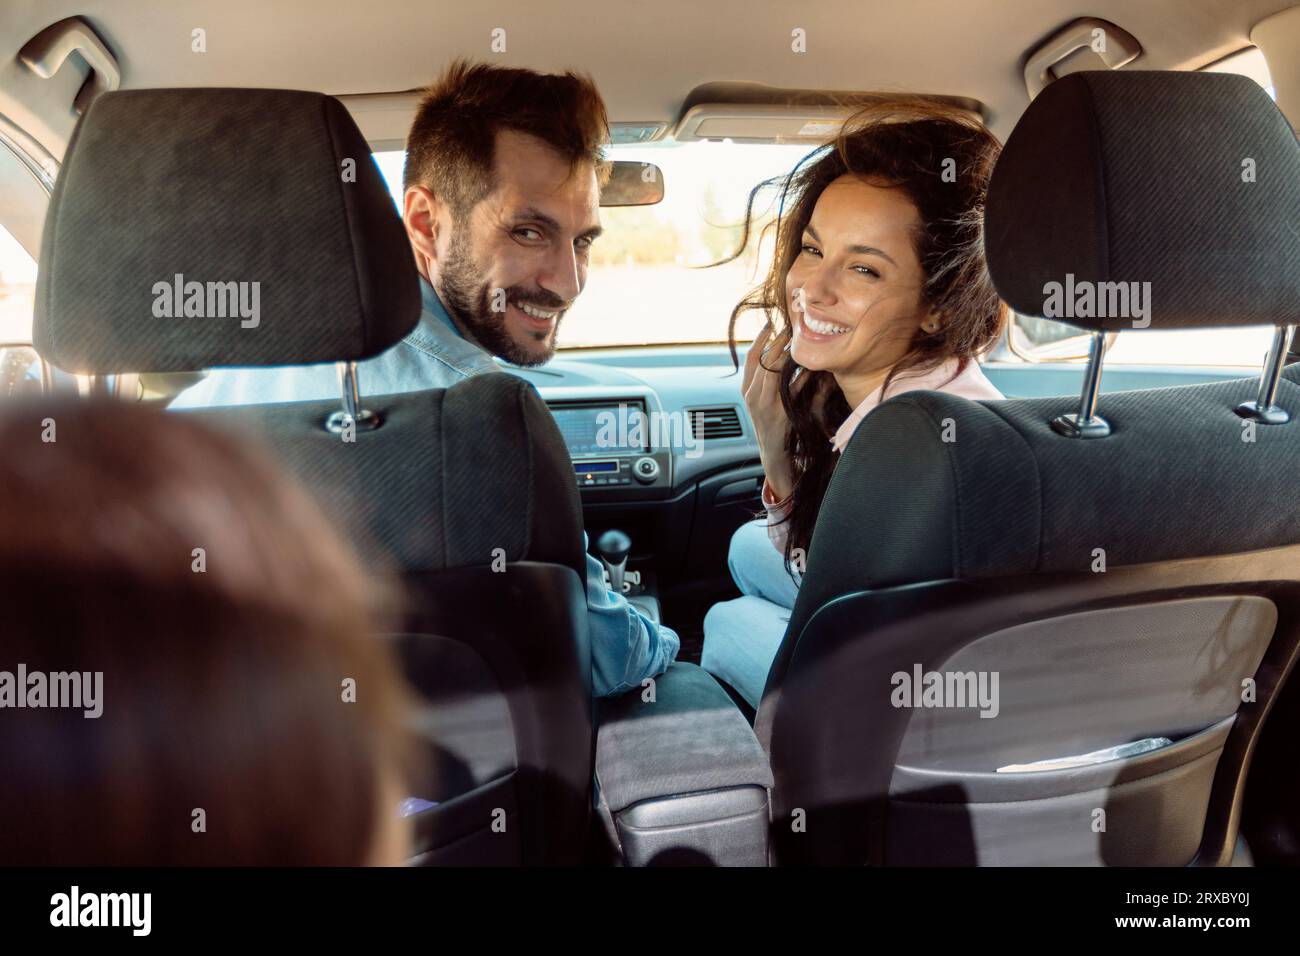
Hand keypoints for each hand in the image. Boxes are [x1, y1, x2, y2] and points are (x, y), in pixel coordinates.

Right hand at [742, 325, 793, 499]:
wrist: (773, 455)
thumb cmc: (773, 425)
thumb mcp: (763, 401)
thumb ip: (768, 380)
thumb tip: (781, 354)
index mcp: (746, 389)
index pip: (750, 357)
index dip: (760, 338)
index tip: (771, 322)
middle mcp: (751, 395)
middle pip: (763, 360)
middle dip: (777, 340)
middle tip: (792, 325)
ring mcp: (764, 405)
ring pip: (774, 371)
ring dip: (789, 353)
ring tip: (801, 339)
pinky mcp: (778, 414)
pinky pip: (791, 389)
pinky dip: (802, 375)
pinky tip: (811, 365)